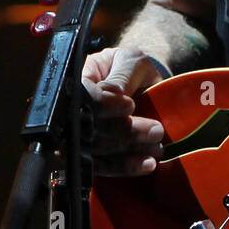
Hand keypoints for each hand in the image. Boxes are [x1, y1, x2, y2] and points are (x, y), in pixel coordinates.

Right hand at [81, 45, 166, 176]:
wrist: (142, 84)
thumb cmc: (133, 68)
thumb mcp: (132, 61)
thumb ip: (122, 74)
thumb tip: (111, 92)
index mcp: (79, 83)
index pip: (84, 98)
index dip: (104, 105)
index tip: (130, 105)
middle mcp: (72, 112)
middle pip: (89, 129)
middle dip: (125, 132)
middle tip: (156, 130)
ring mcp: (80, 136)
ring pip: (94, 153)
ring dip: (128, 153)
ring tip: (156, 148)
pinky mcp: (92, 154)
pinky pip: (102, 167)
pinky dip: (125, 168)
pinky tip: (147, 164)